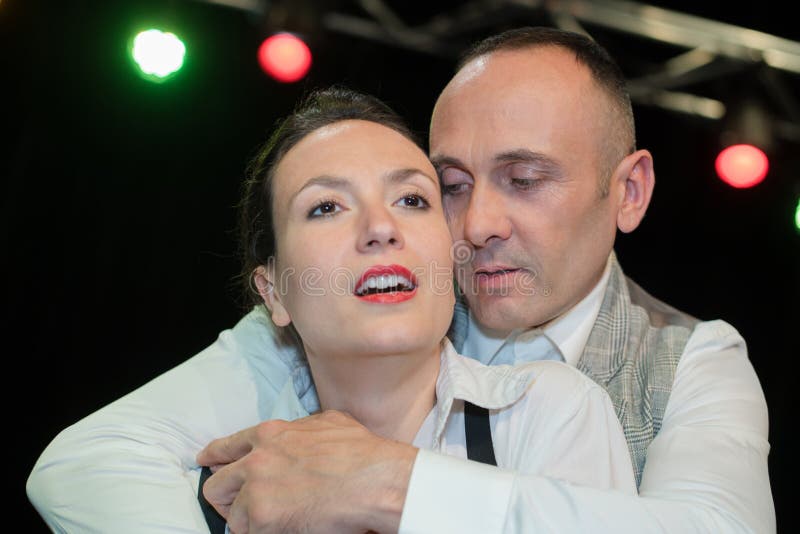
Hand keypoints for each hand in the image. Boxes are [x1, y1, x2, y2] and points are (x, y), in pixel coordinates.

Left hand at [196, 410, 417, 533]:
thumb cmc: (361, 452)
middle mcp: (256, 459)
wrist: (374, 480)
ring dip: (248, 521)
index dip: (214, 458)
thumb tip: (297, 434)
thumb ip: (301, 428)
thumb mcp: (328, 422)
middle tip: (235, 507)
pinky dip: (261, 533)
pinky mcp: (263, 518)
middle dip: (223, 497)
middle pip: (216, 484)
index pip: (227, 447)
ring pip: (232, 515)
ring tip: (271, 522)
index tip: (207, 464)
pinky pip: (249, 533)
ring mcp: (257, 489)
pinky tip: (281, 529)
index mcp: (270, 434)